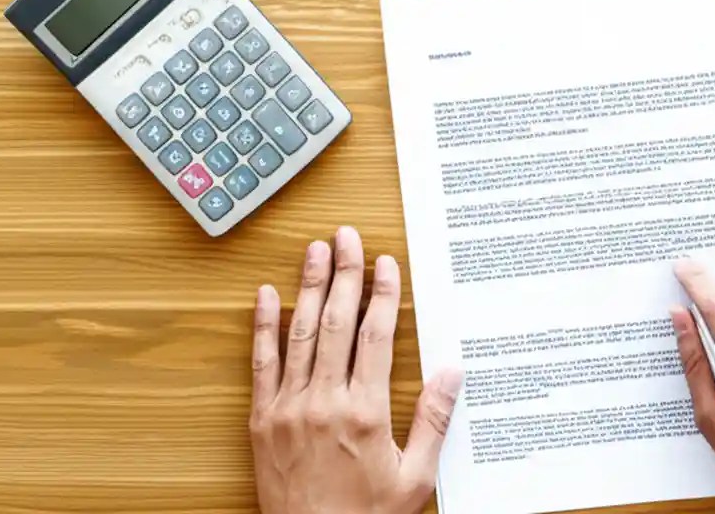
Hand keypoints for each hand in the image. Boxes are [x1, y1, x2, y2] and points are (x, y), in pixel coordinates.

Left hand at [250, 226, 462, 513]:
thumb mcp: (415, 477)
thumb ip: (433, 420)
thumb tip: (453, 372)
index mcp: (365, 412)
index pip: (375, 336)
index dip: (382, 294)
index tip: (386, 264)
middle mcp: (324, 402)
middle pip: (337, 323)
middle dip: (344, 274)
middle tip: (348, 237)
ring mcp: (288, 408)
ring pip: (300, 334)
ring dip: (308, 287)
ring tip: (315, 250)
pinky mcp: (262, 420)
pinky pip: (262, 364)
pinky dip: (262, 327)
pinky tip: (265, 296)